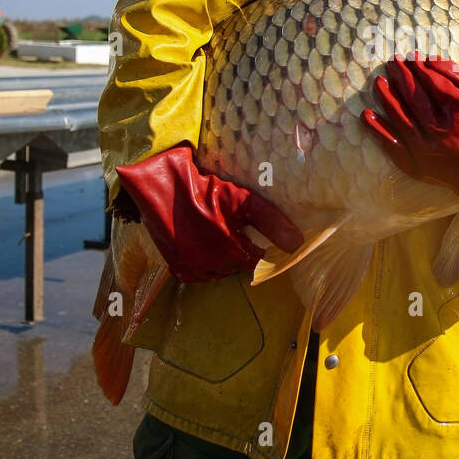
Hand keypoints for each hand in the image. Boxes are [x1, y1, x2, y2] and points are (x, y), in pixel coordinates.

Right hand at [115, 146, 302, 282]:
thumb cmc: (205, 190)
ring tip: (218, 233)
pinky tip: (202, 242)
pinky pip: (197, 273)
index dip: (261, 248)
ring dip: (221, 258)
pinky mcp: (175, 266)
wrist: (161, 186)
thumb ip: (272, 223)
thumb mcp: (243, 200)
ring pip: (217, 271)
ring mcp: (190, 268)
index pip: (257, 262)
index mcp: (230, 252)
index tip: (258, 235)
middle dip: (240, 250)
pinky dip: (202, 262)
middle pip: (237, 266)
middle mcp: (210, 266)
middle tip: (235, 228)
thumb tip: (297, 243)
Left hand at [362, 53, 458, 210]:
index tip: (411, 57)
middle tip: (392, 63)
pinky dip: (379, 132)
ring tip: (379, 83)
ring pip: (399, 119)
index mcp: (458, 111)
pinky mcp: (423, 169)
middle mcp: (439, 131)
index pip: (429, 82)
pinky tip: (368, 117)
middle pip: (412, 97)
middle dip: (401, 77)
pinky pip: (394, 148)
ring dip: (387, 98)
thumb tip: (434, 62)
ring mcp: (428, 153)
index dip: (418, 67)